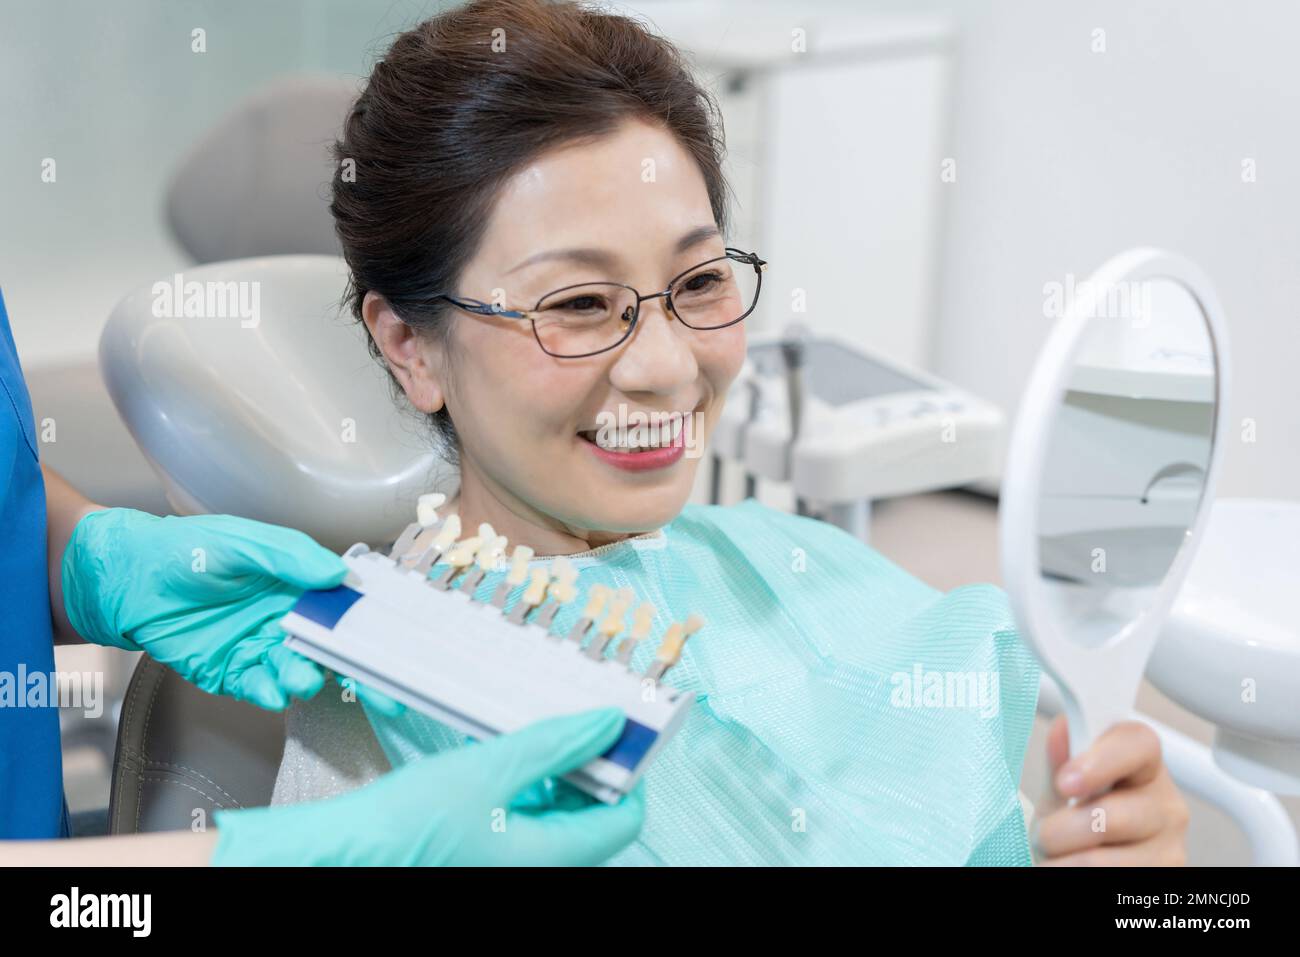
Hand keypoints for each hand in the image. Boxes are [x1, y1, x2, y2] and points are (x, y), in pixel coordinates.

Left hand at [61, 508, 400, 713]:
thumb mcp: (241, 543)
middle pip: (332, 647)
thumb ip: (289, 559)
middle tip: (380, 687)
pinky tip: (275, 691)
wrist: (125, 577)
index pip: (344, 606)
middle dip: (356, 669)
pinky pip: (261, 687)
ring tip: (304, 678)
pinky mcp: (233, 672)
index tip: (390, 637)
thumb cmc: (184, 549)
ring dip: (307, 678)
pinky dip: (271, 693)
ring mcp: (261, 647)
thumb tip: (338, 575)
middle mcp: (287, 619)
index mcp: (298, 585)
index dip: (368, 623)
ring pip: (299, 670)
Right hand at [210, 708, 644, 865]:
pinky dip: (528, 789)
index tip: (622, 731)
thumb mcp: (490, 769)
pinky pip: (525, 825)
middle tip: (583, 720)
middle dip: (593, 769)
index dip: (629, 773)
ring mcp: (507, 866)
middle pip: (594, 821)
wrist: (340, 856)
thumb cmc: (406, 823)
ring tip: (542, 732)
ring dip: (561, 776)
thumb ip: (555, 745)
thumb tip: (608, 724)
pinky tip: (509, 757)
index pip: (624, 821)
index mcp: (549, 860)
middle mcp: (536, 872)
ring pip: (558, 821)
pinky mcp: (483, 858)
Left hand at [1033, 716, 1189, 865]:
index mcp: (1144, 764)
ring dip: (1063, 861)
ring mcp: (1170, 847)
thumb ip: (1063, 760)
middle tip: (1045, 834)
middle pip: (1112, 815)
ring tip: (1057, 855)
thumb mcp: (1063, 786)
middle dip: (1060, 830)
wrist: (1081, 857)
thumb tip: (1063, 729)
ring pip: (1102, 861)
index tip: (1065, 783)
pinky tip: (1073, 867)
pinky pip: (1109, 883)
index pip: (1139, 744)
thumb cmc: (1075, 815)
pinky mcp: (1164, 878)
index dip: (1101, 761)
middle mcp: (1166, 805)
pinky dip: (1073, 876)